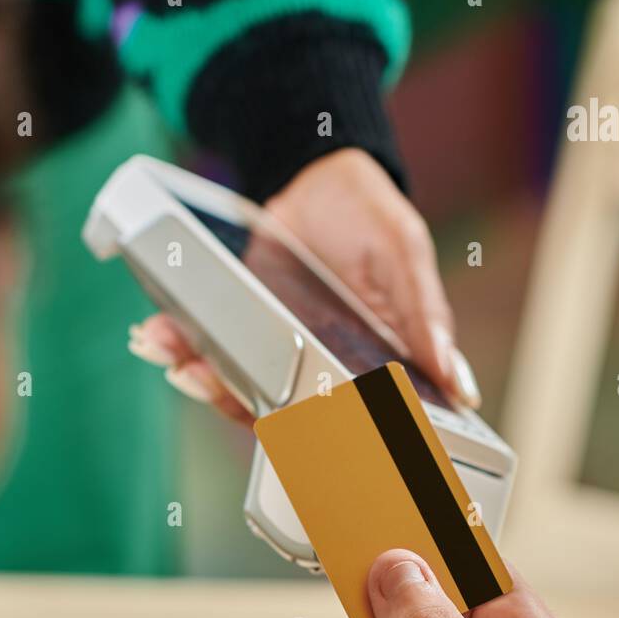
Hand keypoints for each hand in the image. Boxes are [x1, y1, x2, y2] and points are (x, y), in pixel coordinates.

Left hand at [127, 149, 478, 418]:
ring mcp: (281, 358)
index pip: (353, 425)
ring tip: (174, 359)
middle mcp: (322, 374)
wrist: (316, 174)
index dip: (323, 443)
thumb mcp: (405, 254)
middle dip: (239, 407)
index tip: (290, 442)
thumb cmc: (371, 216)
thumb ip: (425, 315)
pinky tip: (159, 336)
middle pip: (281, 418)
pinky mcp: (244, 334)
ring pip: (240, 394)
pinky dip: (182, 349)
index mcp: (372, 369)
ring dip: (201, 381)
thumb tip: (459, 383)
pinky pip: (213, 357)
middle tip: (207, 382)